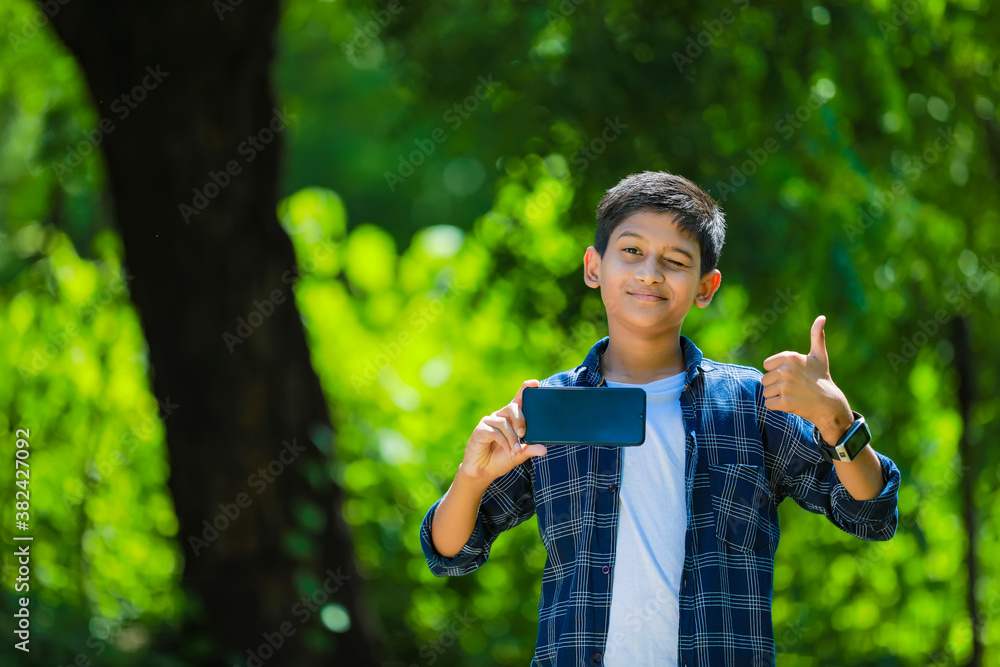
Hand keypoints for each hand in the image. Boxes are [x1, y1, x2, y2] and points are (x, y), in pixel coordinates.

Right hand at [460, 379, 548, 486]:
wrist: (483, 471)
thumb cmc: (502, 459)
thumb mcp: (519, 454)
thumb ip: (530, 449)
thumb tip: (544, 449)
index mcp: (511, 418)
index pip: (519, 400)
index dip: (525, 389)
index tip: (535, 383)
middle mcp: (500, 416)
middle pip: (512, 407)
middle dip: (520, 419)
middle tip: (523, 434)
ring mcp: (489, 422)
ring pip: (504, 422)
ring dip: (512, 437)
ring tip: (516, 450)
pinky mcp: (480, 430)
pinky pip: (494, 431)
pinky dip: (503, 442)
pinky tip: (508, 450)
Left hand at [761, 315, 853, 441]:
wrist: (830, 404)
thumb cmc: (822, 378)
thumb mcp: (819, 356)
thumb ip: (816, 336)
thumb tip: (821, 317)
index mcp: (790, 357)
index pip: (767, 365)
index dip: (777, 372)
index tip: (792, 375)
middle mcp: (786, 370)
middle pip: (765, 379)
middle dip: (776, 385)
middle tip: (794, 387)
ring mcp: (785, 387)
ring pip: (766, 392)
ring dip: (776, 396)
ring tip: (793, 395)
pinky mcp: (785, 402)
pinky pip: (769, 404)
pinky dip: (777, 406)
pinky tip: (791, 404)